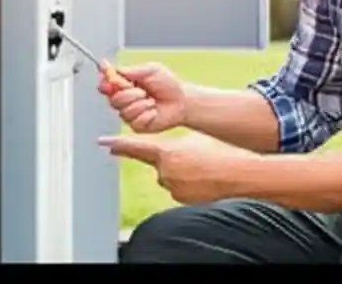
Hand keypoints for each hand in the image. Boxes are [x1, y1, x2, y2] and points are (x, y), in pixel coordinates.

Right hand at [98, 62, 186, 132]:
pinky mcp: (137, 126)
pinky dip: (147, 115)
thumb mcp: (151, 70)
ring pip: (123, 112)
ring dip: (140, 105)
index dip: (104, 83)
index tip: (108, 80)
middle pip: (112, 100)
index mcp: (124, 85)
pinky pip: (134, 122)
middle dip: (128, 95)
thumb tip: (114, 69)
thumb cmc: (168, 84)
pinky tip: (154, 112)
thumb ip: (132, 70)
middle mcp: (124, 100)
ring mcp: (130, 114)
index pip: (105, 85)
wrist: (182, 101)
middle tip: (143, 92)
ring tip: (152, 101)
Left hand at [98, 133, 254, 204]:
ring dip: (181, 173)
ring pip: (169, 177)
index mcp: (166, 152)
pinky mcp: (180, 199)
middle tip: (194, 158)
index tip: (104, 143)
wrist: (237, 175)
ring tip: (202, 169)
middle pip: (159, 164)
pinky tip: (203, 179)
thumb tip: (163, 154)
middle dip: (171, 161)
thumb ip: (171, 146)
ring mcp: (172, 188)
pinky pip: (178, 189)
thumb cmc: (218, 154)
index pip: (136, 148)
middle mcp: (165, 172)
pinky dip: (187, 184)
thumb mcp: (192, 141)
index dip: (118, 145)